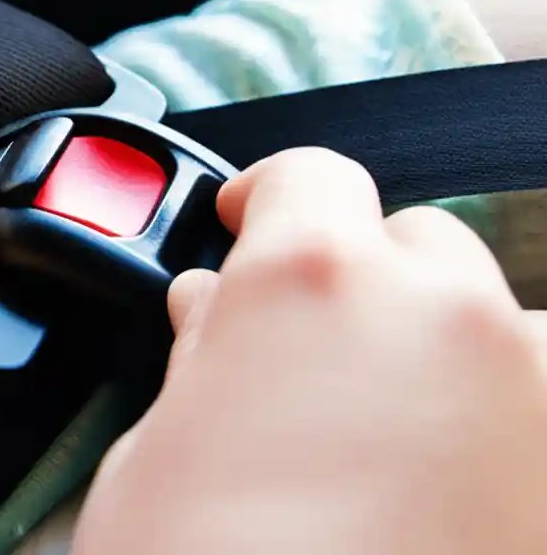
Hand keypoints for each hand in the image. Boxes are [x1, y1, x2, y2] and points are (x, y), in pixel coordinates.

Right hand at [73, 148, 546, 554]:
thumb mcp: (155, 458)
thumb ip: (203, 360)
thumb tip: (218, 313)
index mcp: (309, 283)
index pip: (306, 178)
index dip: (269, 199)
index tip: (250, 224)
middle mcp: (439, 310)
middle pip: (409, 241)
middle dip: (357, 285)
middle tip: (302, 365)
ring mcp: (531, 391)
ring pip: (492, 320)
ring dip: (440, 350)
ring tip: (386, 435)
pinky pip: (536, 404)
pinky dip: (501, 423)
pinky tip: (450, 485)